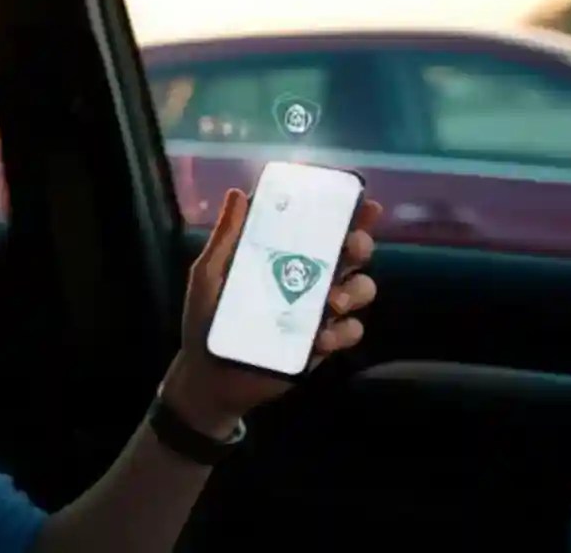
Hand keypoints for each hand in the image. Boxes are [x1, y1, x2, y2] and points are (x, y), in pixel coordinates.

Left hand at [161, 187, 382, 437]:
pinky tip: (321, 338)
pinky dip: (343, 332)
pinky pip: (350, 331)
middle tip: (351, 247)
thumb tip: (237, 193)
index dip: (348, 214)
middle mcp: (308, 278)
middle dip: (359, 245)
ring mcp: (318, 311)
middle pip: (350, 254)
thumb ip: (225, 238)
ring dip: (356, 289)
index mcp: (284, 256)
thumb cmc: (206, 318)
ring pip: (360, 289)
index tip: (364, 204)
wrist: (208, 376)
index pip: (321, 228)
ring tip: (333, 301)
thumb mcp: (209, 275)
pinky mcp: (322, 344)